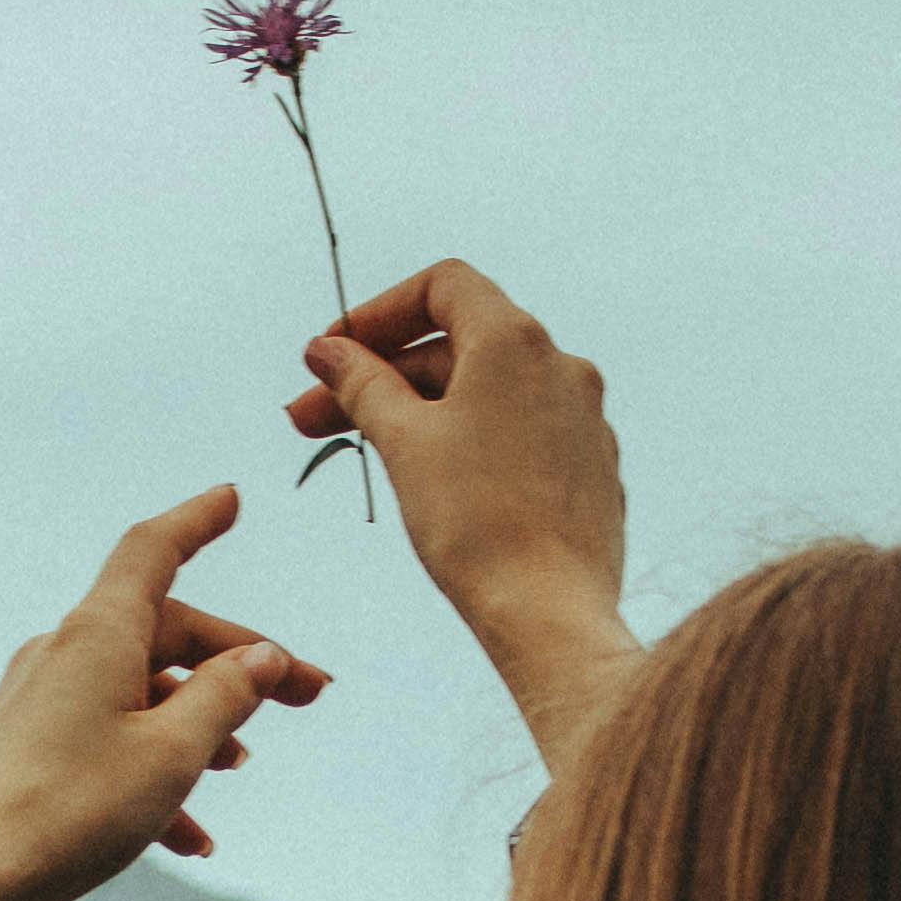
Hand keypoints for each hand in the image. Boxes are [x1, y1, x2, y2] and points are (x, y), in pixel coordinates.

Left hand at [0, 484, 329, 900]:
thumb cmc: (69, 815)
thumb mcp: (172, 755)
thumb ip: (226, 697)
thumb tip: (261, 657)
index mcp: (98, 635)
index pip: (153, 552)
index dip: (196, 521)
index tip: (230, 498)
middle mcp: (64, 653)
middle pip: (165, 633)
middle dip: (239, 664)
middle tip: (311, 696)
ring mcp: (41, 700)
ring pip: (140, 692)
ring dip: (198, 722)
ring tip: (240, 767)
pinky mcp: (28, 746)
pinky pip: (106, 741)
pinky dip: (154, 774)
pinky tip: (190, 839)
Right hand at [287, 258, 640, 776]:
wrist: (550, 613)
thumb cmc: (476, 524)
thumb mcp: (403, 442)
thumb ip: (363, 384)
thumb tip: (328, 351)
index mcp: (516, 342)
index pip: (443, 287)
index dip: (377, 313)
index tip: (332, 354)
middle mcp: (561, 367)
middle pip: (457, 347)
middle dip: (381, 376)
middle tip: (312, 418)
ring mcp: (583, 419)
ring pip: (486, 394)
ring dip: (419, 411)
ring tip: (363, 451)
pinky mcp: (589, 469)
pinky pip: (518, 434)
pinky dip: (468, 441)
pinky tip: (432, 482)